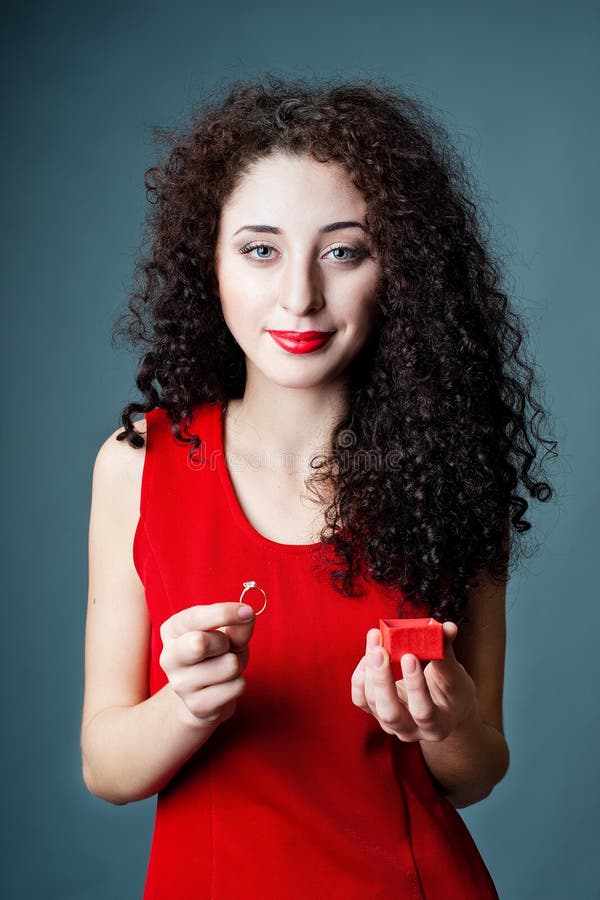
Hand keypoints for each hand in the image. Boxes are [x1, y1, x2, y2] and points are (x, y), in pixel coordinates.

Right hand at [159, 602, 255, 726]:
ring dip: (236, 665)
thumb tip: (247, 614)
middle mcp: (169, 657)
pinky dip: (239, 683)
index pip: (193, 618)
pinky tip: (225, 686)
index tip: (247, 611)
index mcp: (171, 631)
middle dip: (224, 642)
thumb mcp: (228, 634)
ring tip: (224, 668)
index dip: (223, 613)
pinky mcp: (197, 706)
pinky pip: (236, 686)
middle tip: (224, 648)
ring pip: (229, 665)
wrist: (206, 696)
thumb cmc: (217, 655)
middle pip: (200, 643)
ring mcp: (180, 685)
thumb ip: (237, 624)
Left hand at [350, 622, 477, 741]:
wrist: (443, 705)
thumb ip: (447, 651)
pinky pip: (360, 698)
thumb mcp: (455, 673)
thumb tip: (447, 627)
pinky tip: (368, 655)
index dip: (415, 685)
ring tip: (375, 641)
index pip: (424, 711)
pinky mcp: (375, 711)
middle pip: (391, 713)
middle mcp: (411, 730)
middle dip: (382, 680)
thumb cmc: (452, 689)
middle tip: (380, 650)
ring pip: (372, 703)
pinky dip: (360, 676)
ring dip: (370, 670)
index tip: (410, 656)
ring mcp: (391, 723)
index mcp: (437, 726)